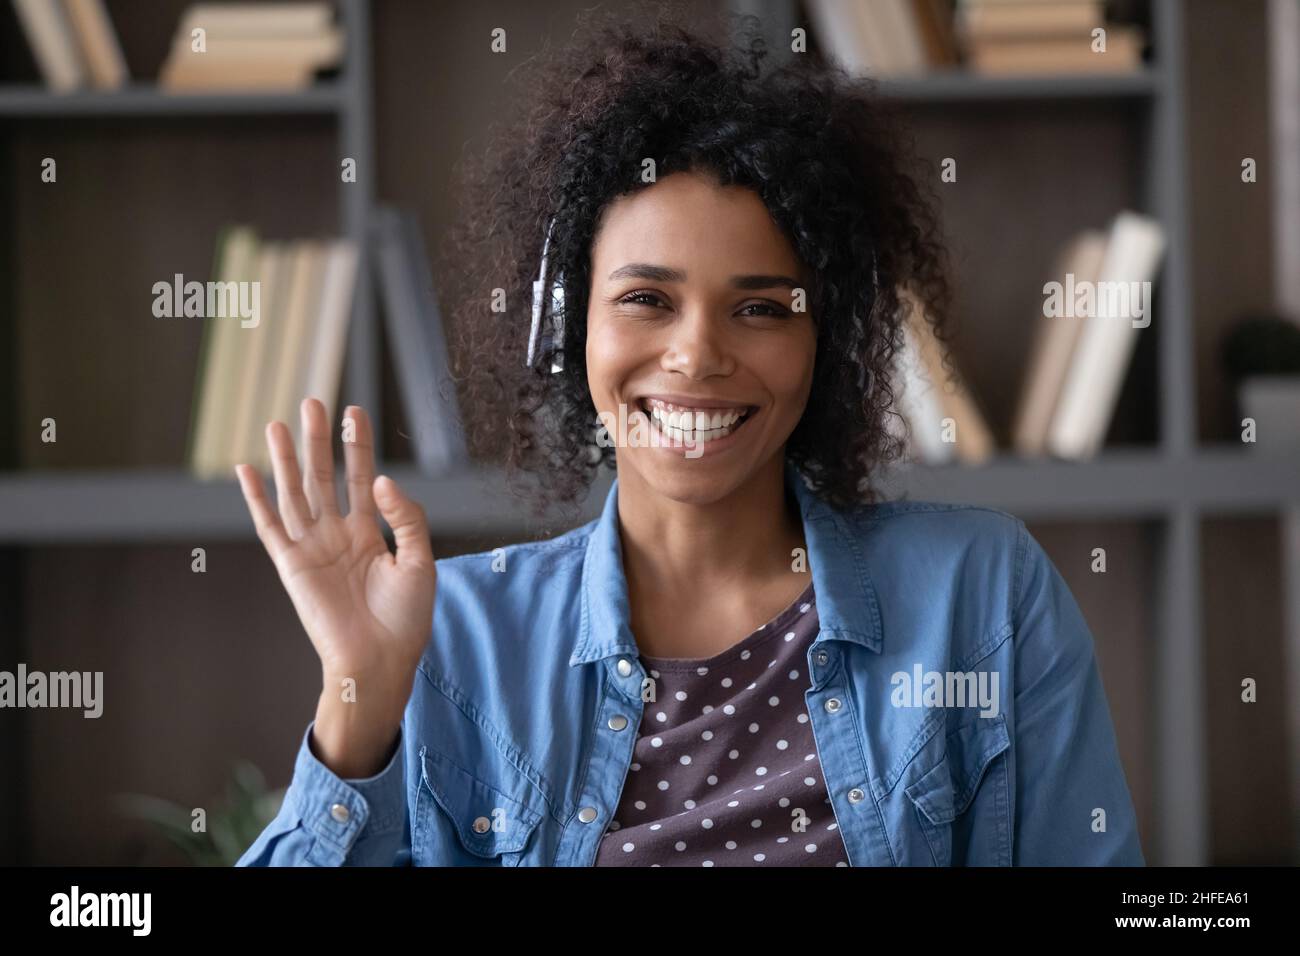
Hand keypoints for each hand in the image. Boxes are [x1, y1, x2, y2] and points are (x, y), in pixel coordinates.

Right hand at [235, 399, 434, 775]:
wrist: (378, 660)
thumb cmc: (405, 620)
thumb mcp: (420, 562)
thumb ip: (405, 518)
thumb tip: (379, 479)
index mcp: (370, 534)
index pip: (361, 477)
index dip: (357, 445)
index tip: (354, 411)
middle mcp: (338, 535)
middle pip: (324, 476)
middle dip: (319, 440)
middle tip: (313, 401)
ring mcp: (312, 548)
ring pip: (295, 493)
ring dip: (286, 459)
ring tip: (277, 423)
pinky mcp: (290, 565)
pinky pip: (270, 525)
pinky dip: (256, 498)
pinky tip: (248, 469)